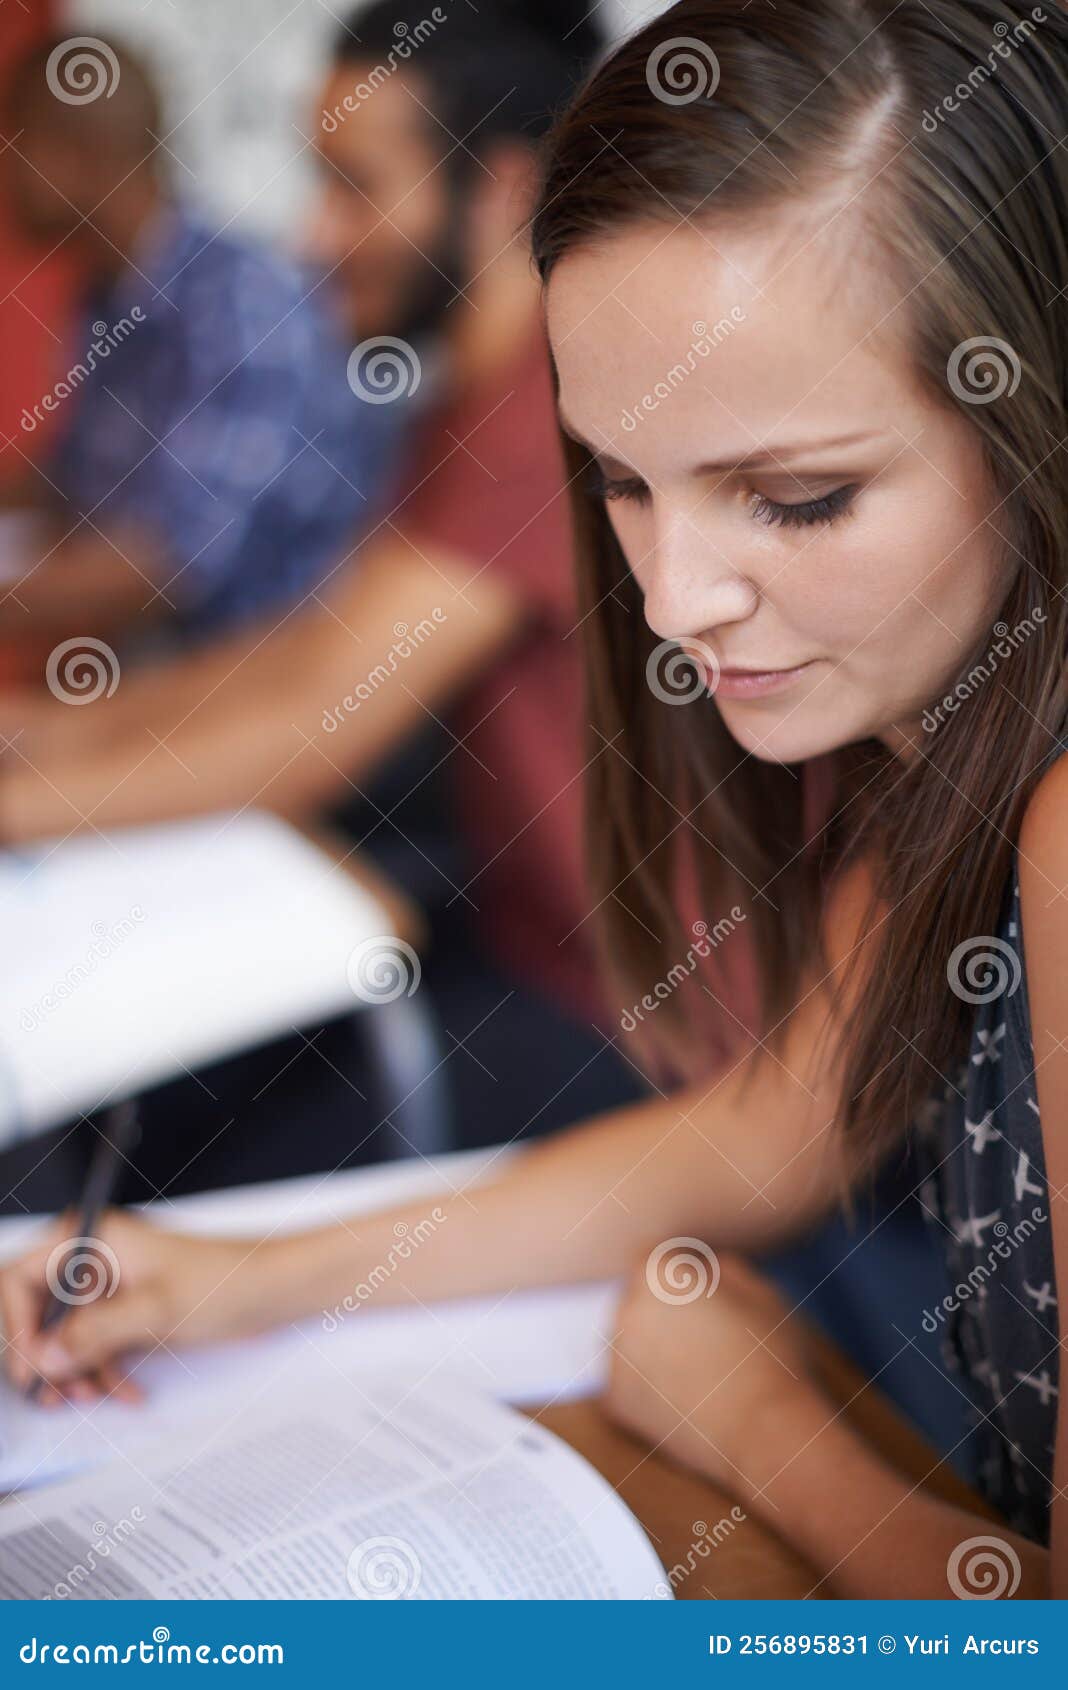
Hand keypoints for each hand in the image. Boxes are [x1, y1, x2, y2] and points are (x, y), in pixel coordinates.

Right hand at [0, 1209, 255, 1404]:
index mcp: (92, 1239)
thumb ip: (95, 1333)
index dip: (18, 1324)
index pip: (20, 1278)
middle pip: (39, 1313)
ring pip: (66, 1337)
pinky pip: (96, 1347)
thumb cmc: (224, 1280)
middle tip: (58, 1396)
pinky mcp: (128, 1311)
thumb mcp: (156, 1309)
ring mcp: (110, 1287)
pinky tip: (126, 1394)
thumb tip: (45, 1356)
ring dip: (76, 1373)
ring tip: (95, 1398)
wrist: (273, 1289)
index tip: (34, 1365)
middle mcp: (93, 1259)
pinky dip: (104, 1373)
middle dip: (47, 1358)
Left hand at [605, 1246, 823, 1492]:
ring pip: (627, 1339)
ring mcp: (614, 1356)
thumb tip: (707, 1268)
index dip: (678, 1273)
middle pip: (636, 1297)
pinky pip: (623, 1380)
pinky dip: (644, 1385)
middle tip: (702, 1335)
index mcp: (656, 1273)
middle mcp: (625, 1308)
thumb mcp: (761, 1292)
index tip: (700, 1293)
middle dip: (661, 1308)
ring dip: (649, 1345)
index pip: (651, 1257)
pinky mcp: (613, 1401)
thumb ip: (724, 1268)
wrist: (764, 1432)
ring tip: (695, 1367)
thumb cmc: (769, 1356)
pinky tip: (682, 1394)